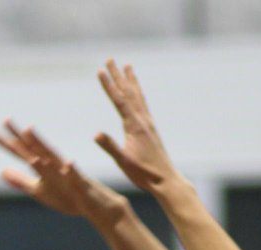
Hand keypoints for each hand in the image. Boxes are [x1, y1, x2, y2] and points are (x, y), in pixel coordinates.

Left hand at [0, 120, 130, 231]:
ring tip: (29, 132)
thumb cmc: (67, 197)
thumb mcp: (39, 191)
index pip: (19, 152)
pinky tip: (68, 163)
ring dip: (41, 146)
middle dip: (19, 136)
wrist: (96, 205)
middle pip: (33, 148)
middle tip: (5, 120)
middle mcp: (52, 165)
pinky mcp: (80, 184)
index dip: (3, 142)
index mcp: (42, 167)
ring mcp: (66, 173)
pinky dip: (71, 170)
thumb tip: (2, 171)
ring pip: (52, 158)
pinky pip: (75, 176)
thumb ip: (21, 181)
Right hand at [94, 59, 176, 194]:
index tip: (100, 70)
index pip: (119, 100)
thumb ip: (110, 146)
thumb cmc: (143, 173)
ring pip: (137, 95)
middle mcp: (142, 119)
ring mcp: (148, 122)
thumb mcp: (123, 162)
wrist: (165, 179)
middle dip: (118, 75)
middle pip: (128, 92)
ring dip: (131, 80)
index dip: (108, 85)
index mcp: (134, 126)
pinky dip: (138, 94)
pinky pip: (143, 104)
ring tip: (127, 66)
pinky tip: (137, 92)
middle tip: (110, 59)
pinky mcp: (151, 128)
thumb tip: (95, 134)